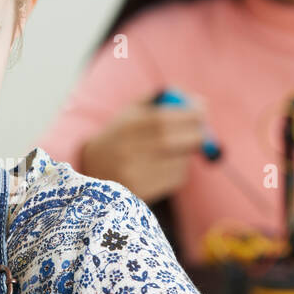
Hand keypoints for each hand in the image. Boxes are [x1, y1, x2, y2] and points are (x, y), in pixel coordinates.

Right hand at [80, 99, 207, 202]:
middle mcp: (126, 151)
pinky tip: (164, 166)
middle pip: (170, 142)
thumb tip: (200, 103)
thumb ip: (161, 101)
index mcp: (124, 128)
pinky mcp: (141, 192)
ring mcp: (133, 174)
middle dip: (195, 134)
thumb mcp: (132, 112)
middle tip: (201, 130)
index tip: (201, 110)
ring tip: (173, 149)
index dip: (187, 114)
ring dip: (186, 153)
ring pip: (177, 161)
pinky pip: (175, 178)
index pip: (161, 120)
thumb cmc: (121, 135)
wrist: (92, 170)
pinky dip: (179, 169)